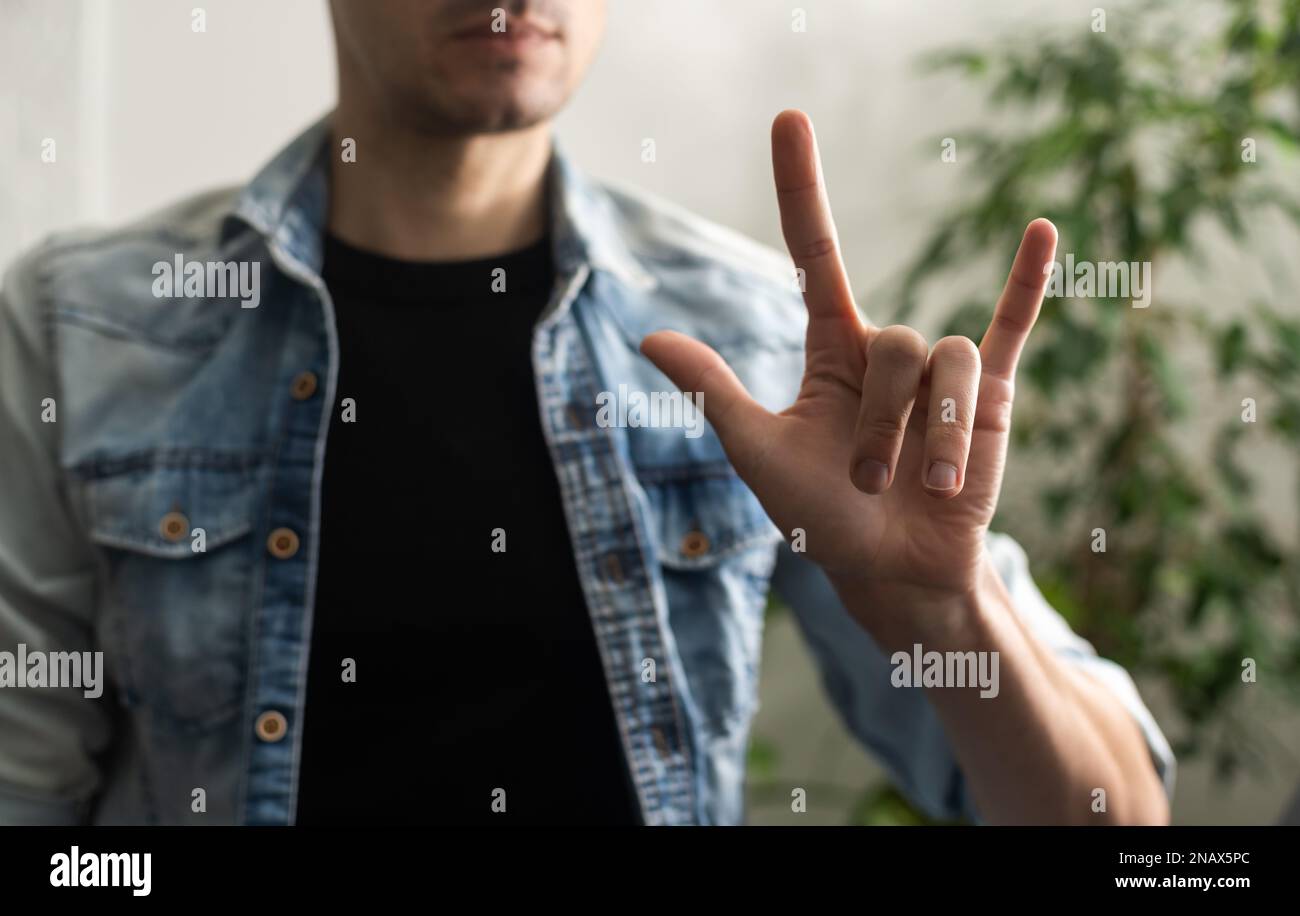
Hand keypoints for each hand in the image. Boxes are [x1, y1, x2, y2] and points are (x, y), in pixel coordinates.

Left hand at [641, 110, 1057, 636]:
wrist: (891, 570)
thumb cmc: (822, 515)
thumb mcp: (759, 453)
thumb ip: (715, 391)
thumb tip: (647, 336)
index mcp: (830, 351)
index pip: (812, 253)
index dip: (799, 189)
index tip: (789, 121)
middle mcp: (885, 351)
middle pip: (892, 342)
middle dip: (880, 424)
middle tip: (866, 482)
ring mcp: (939, 370)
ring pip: (942, 361)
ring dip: (930, 432)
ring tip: (926, 483)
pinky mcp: (988, 395)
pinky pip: (1008, 329)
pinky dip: (1025, 284)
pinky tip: (1042, 231)